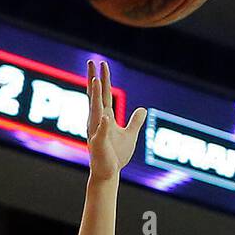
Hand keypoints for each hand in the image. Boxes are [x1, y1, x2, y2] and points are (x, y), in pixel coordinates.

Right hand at [86, 60, 146, 180]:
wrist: (108, 173)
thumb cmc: (116, 155)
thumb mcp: (130, 135)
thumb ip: (136, 121)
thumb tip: (143, 108)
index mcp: (104, 117)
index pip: (103, 94)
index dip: (103, 79)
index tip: (103, 63)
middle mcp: (97, 121)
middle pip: (95, 96)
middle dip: (93, 79)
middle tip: (91, 61)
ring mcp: (96, 131)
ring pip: (95, 110)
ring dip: (95, 96)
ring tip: (95, 80)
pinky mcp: (98, 144)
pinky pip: (101, 133)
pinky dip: (103, 126)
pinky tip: (106, 118)